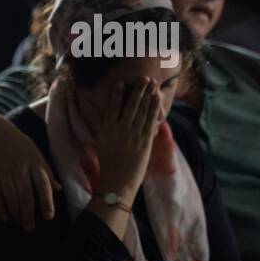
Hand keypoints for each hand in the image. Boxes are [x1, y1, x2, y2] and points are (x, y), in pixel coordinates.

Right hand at [0, 114, 61, 231]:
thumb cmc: (18, 144)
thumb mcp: (35, 153)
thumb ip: (46, 172)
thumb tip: (59, 189)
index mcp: (34, 161)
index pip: (42, 184)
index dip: (46, 201)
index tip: (48, 216)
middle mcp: (19, 167)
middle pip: (24, 194)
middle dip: (28, 213)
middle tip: (30, 228)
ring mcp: (3, 170)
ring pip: (10, 196)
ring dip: (15, 213)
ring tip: (19, 223)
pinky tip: (5, 216)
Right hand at [96, 78, 160, 200]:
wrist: (117, 182)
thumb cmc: (109, 165)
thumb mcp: (103, 144)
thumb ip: (109, 131)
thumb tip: (115, 119)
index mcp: (107, 130)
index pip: (113, 107)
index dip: (117, 94)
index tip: (121, 83)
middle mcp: (120, 129)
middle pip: (131, 105)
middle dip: (138, 90)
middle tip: (143, 78)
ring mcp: (134, 134)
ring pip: (142, 110)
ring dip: (148, 95)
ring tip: (151, 84)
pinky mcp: (145, 141)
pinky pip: (151, 120)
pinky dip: (154, 108)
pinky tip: (156, 99)